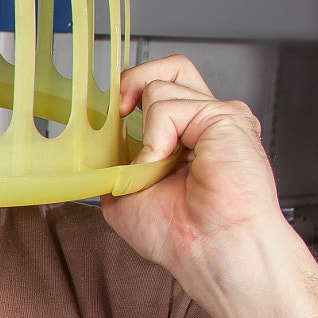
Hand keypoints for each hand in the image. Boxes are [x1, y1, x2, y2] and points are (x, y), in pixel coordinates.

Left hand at [101, 55, 299, 290]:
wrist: (210, 250)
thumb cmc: (179, 234)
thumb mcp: (123, 193)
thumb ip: (113, 162)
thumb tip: (91, 147)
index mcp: (183, 137)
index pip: (157, 88)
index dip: (128, 92)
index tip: (105, 115)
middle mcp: (202, 123)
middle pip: (169, 67)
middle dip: (133, 81)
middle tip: (117, 114)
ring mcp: (216, 116)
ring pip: (164, 80)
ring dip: (144, 123)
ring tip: (153, 162)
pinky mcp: (226, 116)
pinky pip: (170, 104)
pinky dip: (156, 133)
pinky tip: (165, 161)